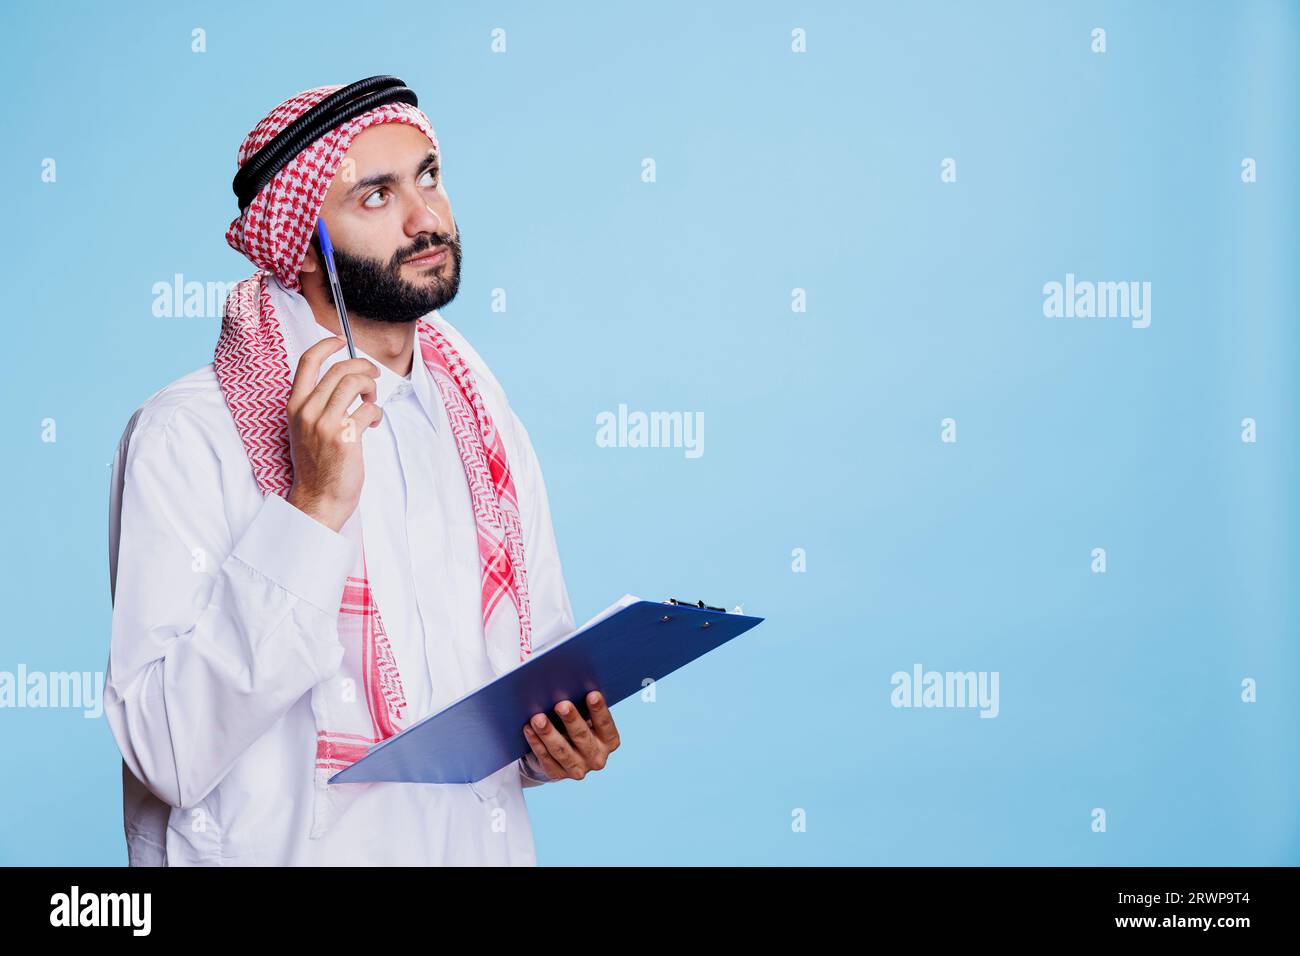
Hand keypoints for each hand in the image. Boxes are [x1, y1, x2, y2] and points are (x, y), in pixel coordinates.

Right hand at [285, 336, 382, 532]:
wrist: (317, 499)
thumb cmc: (317, 465)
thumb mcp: (306, 429)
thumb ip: (318, 404)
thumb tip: (347, 381)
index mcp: (294, 406)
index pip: (307, 362)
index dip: (327, 345)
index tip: (342, 340)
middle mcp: (306, 411)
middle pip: (339, 369)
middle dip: (363, 367)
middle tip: (374, 375)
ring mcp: (324, 424)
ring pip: (355, 383)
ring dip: (371, 387)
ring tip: (371, 401)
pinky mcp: (344, 437)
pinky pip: (369, 410)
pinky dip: (377, 412)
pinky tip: (373, 423)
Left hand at [522, 691, 620, 780]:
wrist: (565, 753)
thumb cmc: (578, 726)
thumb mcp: (586, 718)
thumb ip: (583, 707)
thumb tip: (571, 687)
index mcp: (609, 741)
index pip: (605, 724)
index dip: (599, 710)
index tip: (592, 694)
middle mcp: (596, 758)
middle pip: (582, 737)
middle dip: (571, 720)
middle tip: (561, 705)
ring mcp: (577, 769)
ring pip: (561, 750)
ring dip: (548, 733)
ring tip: (538, 718)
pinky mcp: (557, 774)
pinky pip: (545, 758)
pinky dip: (536, 743)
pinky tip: (529, 729)